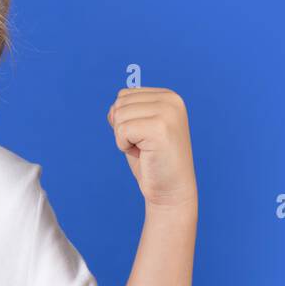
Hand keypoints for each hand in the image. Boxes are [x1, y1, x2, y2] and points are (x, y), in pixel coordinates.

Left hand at [106, 86, 196, 209]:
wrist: (170, 190)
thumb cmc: (152, 160)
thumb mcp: (138, 128)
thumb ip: (127, 111)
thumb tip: (113, 107)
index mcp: (168, 96)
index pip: (124, 95)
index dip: (123, 119)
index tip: (142, 135)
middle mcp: (171, 100)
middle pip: (120, 103)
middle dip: (122, 127)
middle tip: (143, 144)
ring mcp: (167, 112)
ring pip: (119, 116)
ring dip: (123, 137)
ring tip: (144, 149)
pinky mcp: (160, 128)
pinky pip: (122, 130)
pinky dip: (124, 145)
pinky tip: (143, 153)